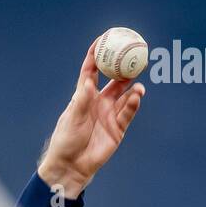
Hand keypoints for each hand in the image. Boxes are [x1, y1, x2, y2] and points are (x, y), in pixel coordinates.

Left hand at [37, 38, 144, 199]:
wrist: (71, 167)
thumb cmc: (66, 142)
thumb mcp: (72, 119)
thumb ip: (82, 100)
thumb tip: (89, 82)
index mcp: (84, 97)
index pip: (91, 71)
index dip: (96, 55)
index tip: (104, 39)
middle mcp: (99, 103)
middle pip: (114, 81)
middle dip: (124, 68)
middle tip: (134, 57)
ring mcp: (109, 115)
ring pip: (125, 97)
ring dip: (133, 88)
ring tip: (139, 83)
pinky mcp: (117, 130)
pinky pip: (128, 114)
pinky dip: (133, 105)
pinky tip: (137, 97)